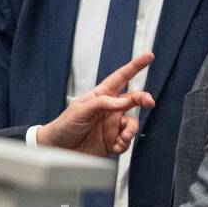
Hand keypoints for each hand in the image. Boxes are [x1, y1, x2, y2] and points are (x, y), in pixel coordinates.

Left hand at [37, 53, 155, 156]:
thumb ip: (101, 103)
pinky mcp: (113, 141)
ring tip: (122, 138)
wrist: (58, 149)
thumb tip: (121, 101)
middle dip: (143, 98)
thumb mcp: (79, 110)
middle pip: (133, 99)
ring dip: (130, 131)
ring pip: (132, 123)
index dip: (135, 67)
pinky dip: (124, 145)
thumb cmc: (64, 126)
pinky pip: (127, 141)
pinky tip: (114, 147)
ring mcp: (112, 125)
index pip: (121, 78)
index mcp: (100, 96)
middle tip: (149, 102)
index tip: (148, 57)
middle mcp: (109, 109)